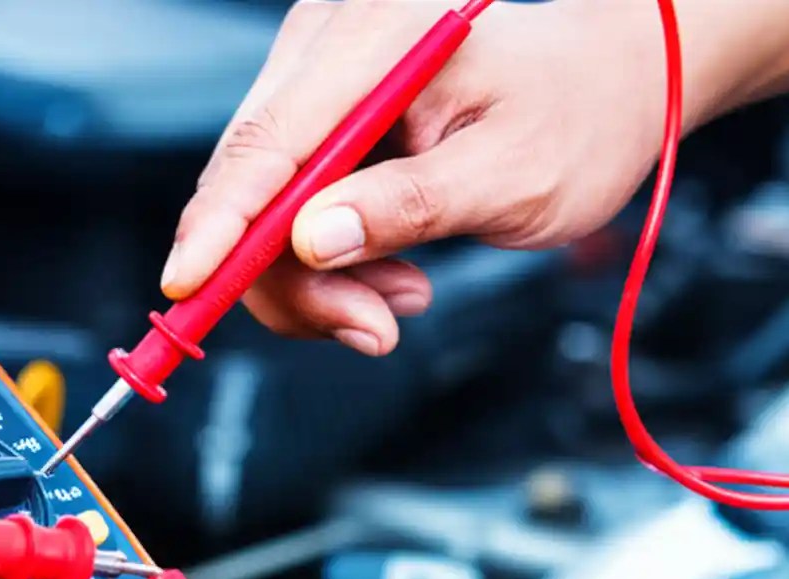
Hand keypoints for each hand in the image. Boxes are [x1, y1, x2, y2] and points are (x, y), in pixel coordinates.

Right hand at [159, 0, 785, 356]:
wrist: (598, 90)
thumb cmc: (574, 120)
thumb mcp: (514, 176)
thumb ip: (412, 206)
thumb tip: (311, 242)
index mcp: (382, 38)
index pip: (270, 139)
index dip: (222, 220)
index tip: (189, 287)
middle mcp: (329, 45)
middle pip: (249, 178)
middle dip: (289, 275)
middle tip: (370, 331)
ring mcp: (316, 77)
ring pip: (259, 204)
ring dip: (315, 278)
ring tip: (402, 299)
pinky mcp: (317, 114)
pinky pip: (283, 204)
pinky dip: (324, 260)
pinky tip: (391, 271)